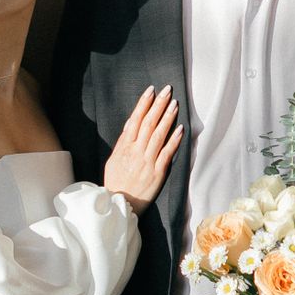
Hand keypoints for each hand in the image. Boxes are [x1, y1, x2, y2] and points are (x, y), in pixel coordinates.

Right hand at [103, 85, 181, 212]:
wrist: (119, 204)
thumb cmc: (116, 182)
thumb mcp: (113, 159)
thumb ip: (123, 141)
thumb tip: (130, 123)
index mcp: (124, 147)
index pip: (135, 119)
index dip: (143, 104)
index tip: (151, 90)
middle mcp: (135, 151)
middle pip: (148, 123)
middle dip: (158, 104)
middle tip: (167, 90)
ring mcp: (147, 161)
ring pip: (158, 135)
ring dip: (167, 118)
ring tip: (174, 104)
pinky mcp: (157, 172)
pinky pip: (167, 153)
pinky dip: (173, 140)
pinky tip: (180, 128)